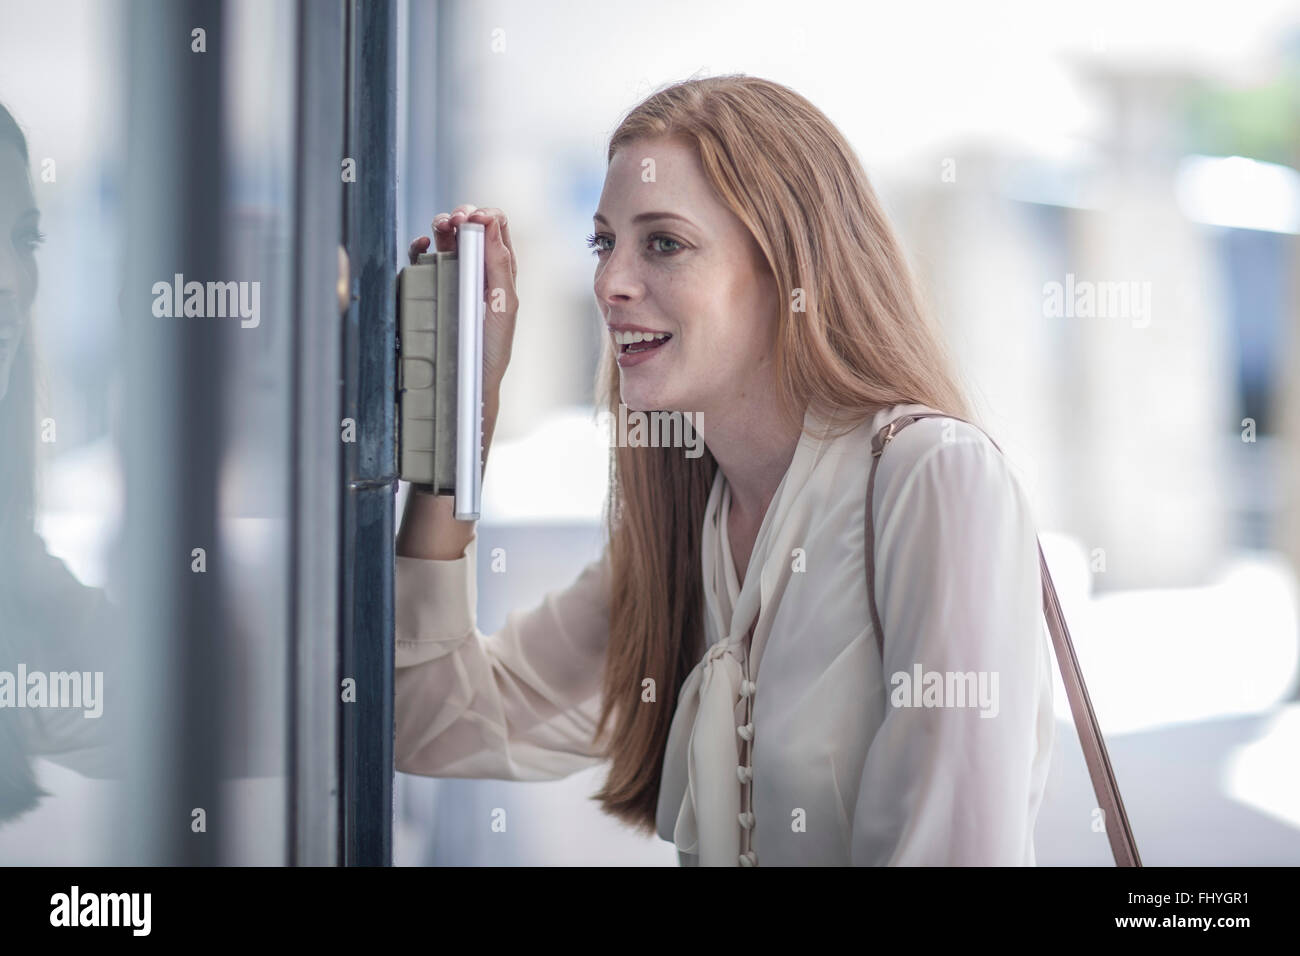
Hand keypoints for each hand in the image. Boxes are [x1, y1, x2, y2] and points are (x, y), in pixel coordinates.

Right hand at [408, 204, 517, 398]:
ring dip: (443, 224)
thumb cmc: (490, 347)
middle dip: (463, 215)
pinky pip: (425, 257)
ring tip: (440, 225)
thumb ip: (501, 266)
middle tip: (456, 220)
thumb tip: (492, 225)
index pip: (497, 228)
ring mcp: (455, 275)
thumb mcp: (504, 306)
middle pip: (471, 227)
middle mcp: (478, 268)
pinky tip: (423, 244)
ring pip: (447, 237)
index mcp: (501, 270)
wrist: (467, 380)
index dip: (487, 215)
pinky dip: (421, 244)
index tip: (475, 218)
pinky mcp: (433, 285)